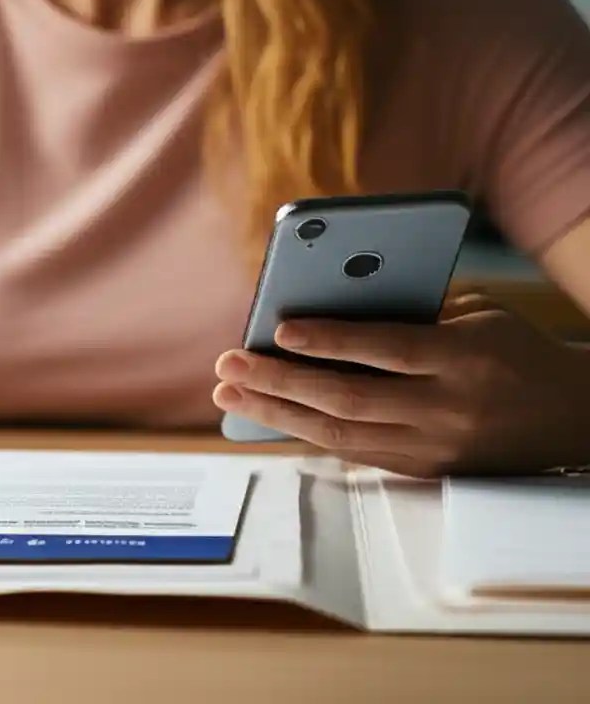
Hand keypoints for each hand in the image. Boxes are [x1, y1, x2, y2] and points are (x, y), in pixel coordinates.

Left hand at [212, 295, 589, 476]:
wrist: (571, 418)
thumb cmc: (516, 351)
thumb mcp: (479, 318)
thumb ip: (412, 315)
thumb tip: (328, 311)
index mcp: (466, 360)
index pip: (386, 350)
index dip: (329, 341)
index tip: (278, 330)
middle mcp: (447, 410)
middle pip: (349, 399)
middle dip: (280, 382)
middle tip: (228, 366)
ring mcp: (434, 447)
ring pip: (342, 435)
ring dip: (277, 414)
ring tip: (231, 394)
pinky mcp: (424, 471)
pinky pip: (353, 452)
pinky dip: (307, 432)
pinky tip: (270, 415)